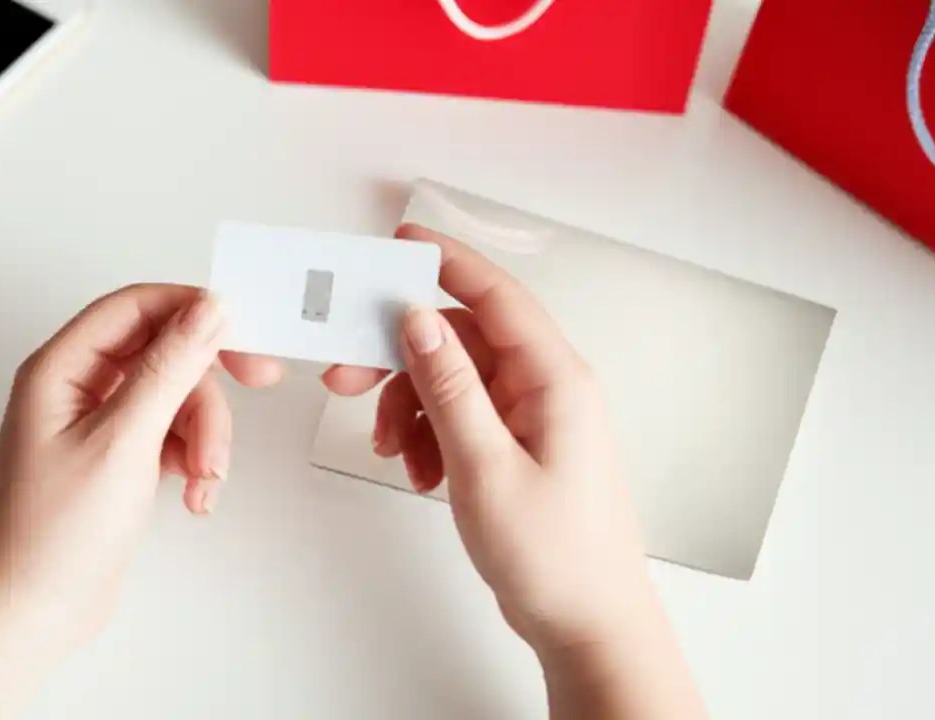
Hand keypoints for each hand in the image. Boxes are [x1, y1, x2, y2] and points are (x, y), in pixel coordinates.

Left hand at [0, 284, 281, 652]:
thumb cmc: (50, 537)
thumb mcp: (122, 442)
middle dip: (206, 389)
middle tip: (254, 389)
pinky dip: (193, 459)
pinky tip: (193, 493)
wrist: (32, 612)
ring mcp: (99, 424)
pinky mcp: (119, 457)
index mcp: (60, 369)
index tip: (240, 334)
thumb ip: (168, 369)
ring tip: (203, 479)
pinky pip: (172, 434)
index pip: (135, 306)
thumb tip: (205, 312)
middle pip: (165, 353)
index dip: (192, 311)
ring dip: (203, 435)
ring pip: (176, 397)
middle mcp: (77, 388)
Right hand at [324, 225, 657, 655]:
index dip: (446, 261)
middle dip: (401, 356)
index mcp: (554, 378)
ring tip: (394, 454)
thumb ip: (449, 386)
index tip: (397, 242)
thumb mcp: (484, 466)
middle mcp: (546, 386)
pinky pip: (460, 416)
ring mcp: (532, 417)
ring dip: (411, 407)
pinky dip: (429, 435)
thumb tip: (418, 318)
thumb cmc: (553, 554)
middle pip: (461, 339)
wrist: (588, 625)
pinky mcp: (517, 445)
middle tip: (345, 378)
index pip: (496, 295)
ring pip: (453, 379)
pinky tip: (419, 474)